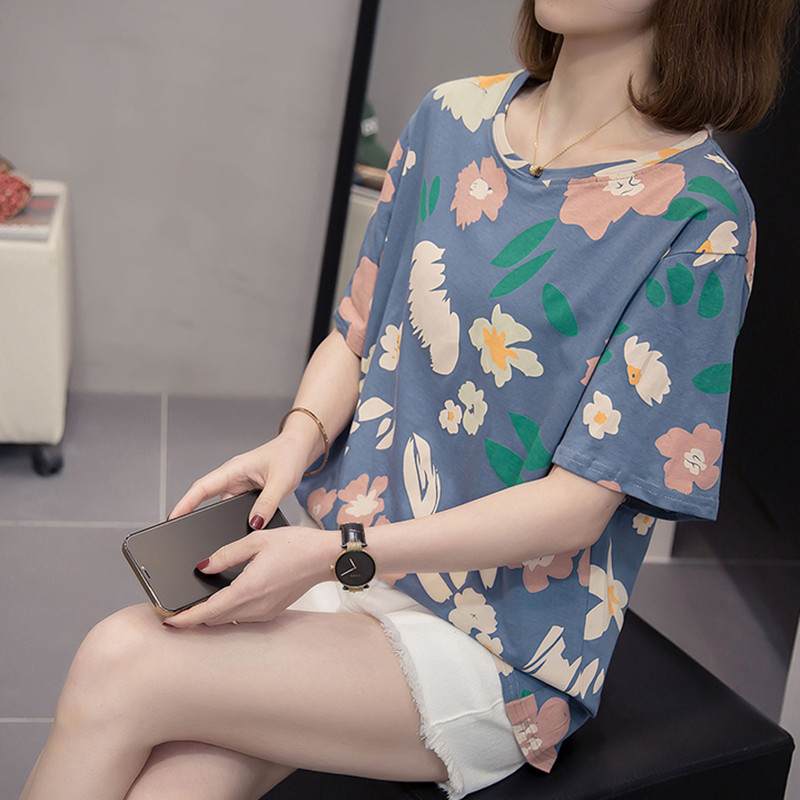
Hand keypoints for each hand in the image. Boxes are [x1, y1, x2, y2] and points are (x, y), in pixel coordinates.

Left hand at [165, 525, 339, 626]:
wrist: (325, 557)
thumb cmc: (297, 545)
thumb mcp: (257, 539)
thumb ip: (226, 553)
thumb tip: (203, 565)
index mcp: (249, 588)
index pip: (208, 611)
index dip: (185, 618)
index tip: (168, 619)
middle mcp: (256, 605)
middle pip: (215, 619)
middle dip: (194, 617)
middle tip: (177, 609)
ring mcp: (265, 611)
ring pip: (229, 619)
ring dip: (212, 615)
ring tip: (196, 605)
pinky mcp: (273, 610)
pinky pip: (244, 616)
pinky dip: (229, 611)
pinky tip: (225, 599)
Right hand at [168, 434, 309, 528]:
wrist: (299, 450)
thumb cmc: (288, 456)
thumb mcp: (281, 481)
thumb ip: (267, 503)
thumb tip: (254, 524)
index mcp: (233, 469)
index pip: (202, 487)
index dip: (185, 503)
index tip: (171, 518)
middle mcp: (232, 478)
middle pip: (207, 500)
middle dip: (196, 518)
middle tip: (188, 537)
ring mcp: (238, 486)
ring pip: (223, 508)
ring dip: (223, 520)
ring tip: (222, 538)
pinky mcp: (246, 493)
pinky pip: (235, 509)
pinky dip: (237, 519)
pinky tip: (244, 529)